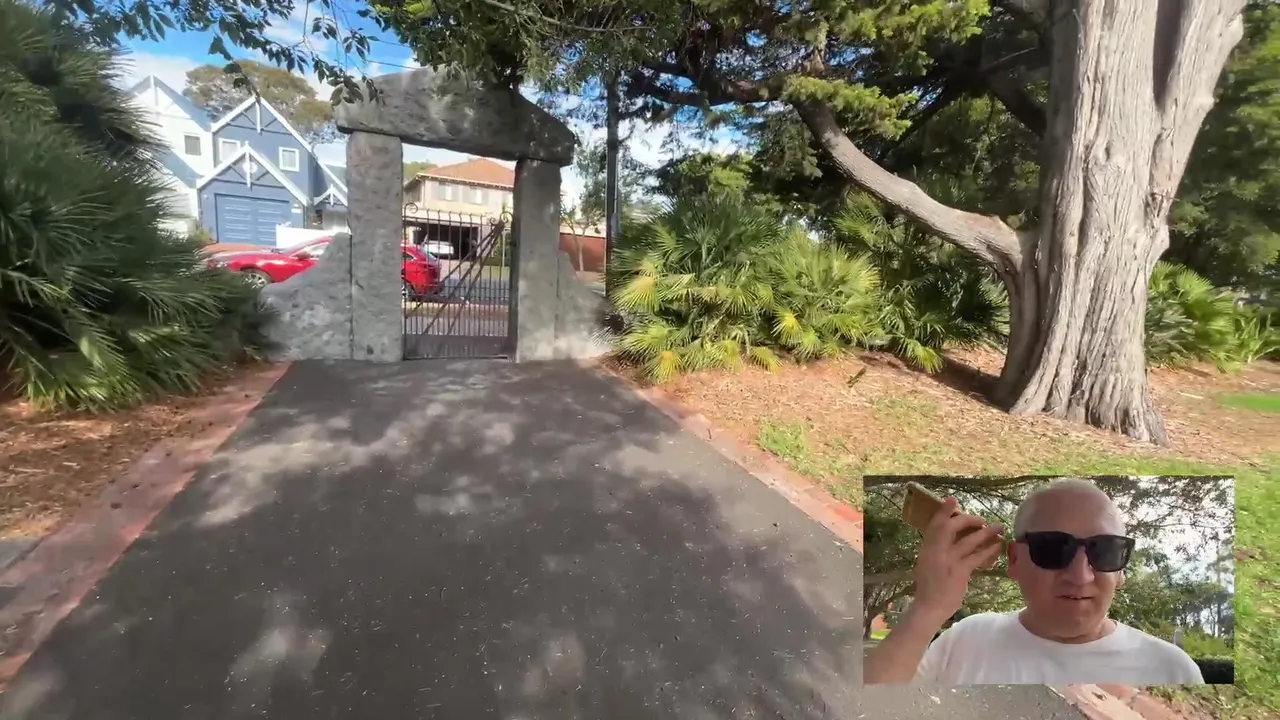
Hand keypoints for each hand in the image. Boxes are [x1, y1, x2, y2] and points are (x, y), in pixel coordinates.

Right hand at [910, 497, 1004, 622]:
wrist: (929, 606)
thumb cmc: (930, 586)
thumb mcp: (928, 563)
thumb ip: (938, 550)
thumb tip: (954, 538)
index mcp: (926, 547)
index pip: (934, 524)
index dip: (943, 511)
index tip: (952, 500)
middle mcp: (934, 551)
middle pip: (950, 527)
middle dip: (967, 520)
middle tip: (981, 519)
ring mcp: (947, 561)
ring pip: (967, 541)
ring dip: (984, 533)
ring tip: (998, 528)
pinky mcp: (959, 571)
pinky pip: (976, 557)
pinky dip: (988, 550)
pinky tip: (997, 547)